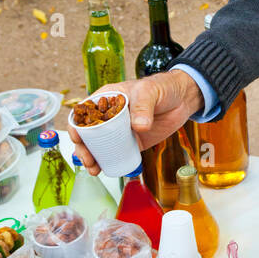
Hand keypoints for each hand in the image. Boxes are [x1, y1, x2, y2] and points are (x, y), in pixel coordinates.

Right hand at [70, 70, 204, 174]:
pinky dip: (110, 162)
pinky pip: (117, 153)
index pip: (84, 112)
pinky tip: (106, 170)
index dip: (76, 126)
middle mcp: (109, 115)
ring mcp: (120, 130)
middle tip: (88, 159)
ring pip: (99, 146)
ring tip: (94, 169)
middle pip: (88, 133)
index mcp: (106, 98)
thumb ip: (143, 107)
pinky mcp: (132, 141)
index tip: (78, 138)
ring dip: (93, 158)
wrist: (182, 99)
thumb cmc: (162, 88)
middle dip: (83, 148)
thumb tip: (138, 127)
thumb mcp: (149, 92)